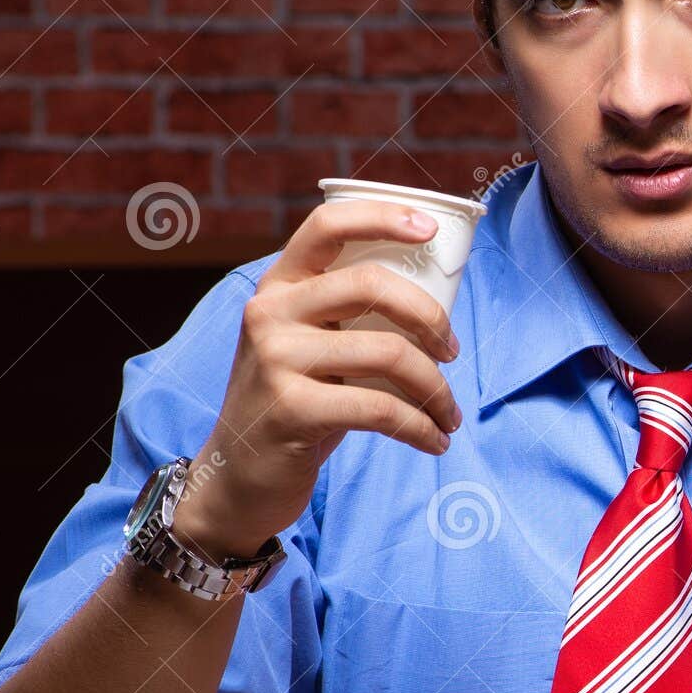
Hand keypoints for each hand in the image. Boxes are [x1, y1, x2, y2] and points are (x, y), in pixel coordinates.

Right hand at [176, 201, 462, 557]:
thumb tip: (435, 298)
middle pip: (371, 285)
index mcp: (278, 285)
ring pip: (387, 352)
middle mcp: (269, 312)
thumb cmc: (295, 403)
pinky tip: (434, 441)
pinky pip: (380, 409)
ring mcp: (276, 359)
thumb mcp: (308, 346)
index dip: (382, 217)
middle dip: (430, 318)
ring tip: (449, 414)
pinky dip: (420, 427)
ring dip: (436, 388)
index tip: (430, 229)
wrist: (239, 475)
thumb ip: (347, 316)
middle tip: (452, 351)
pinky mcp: (291, 409)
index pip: (326, 224)